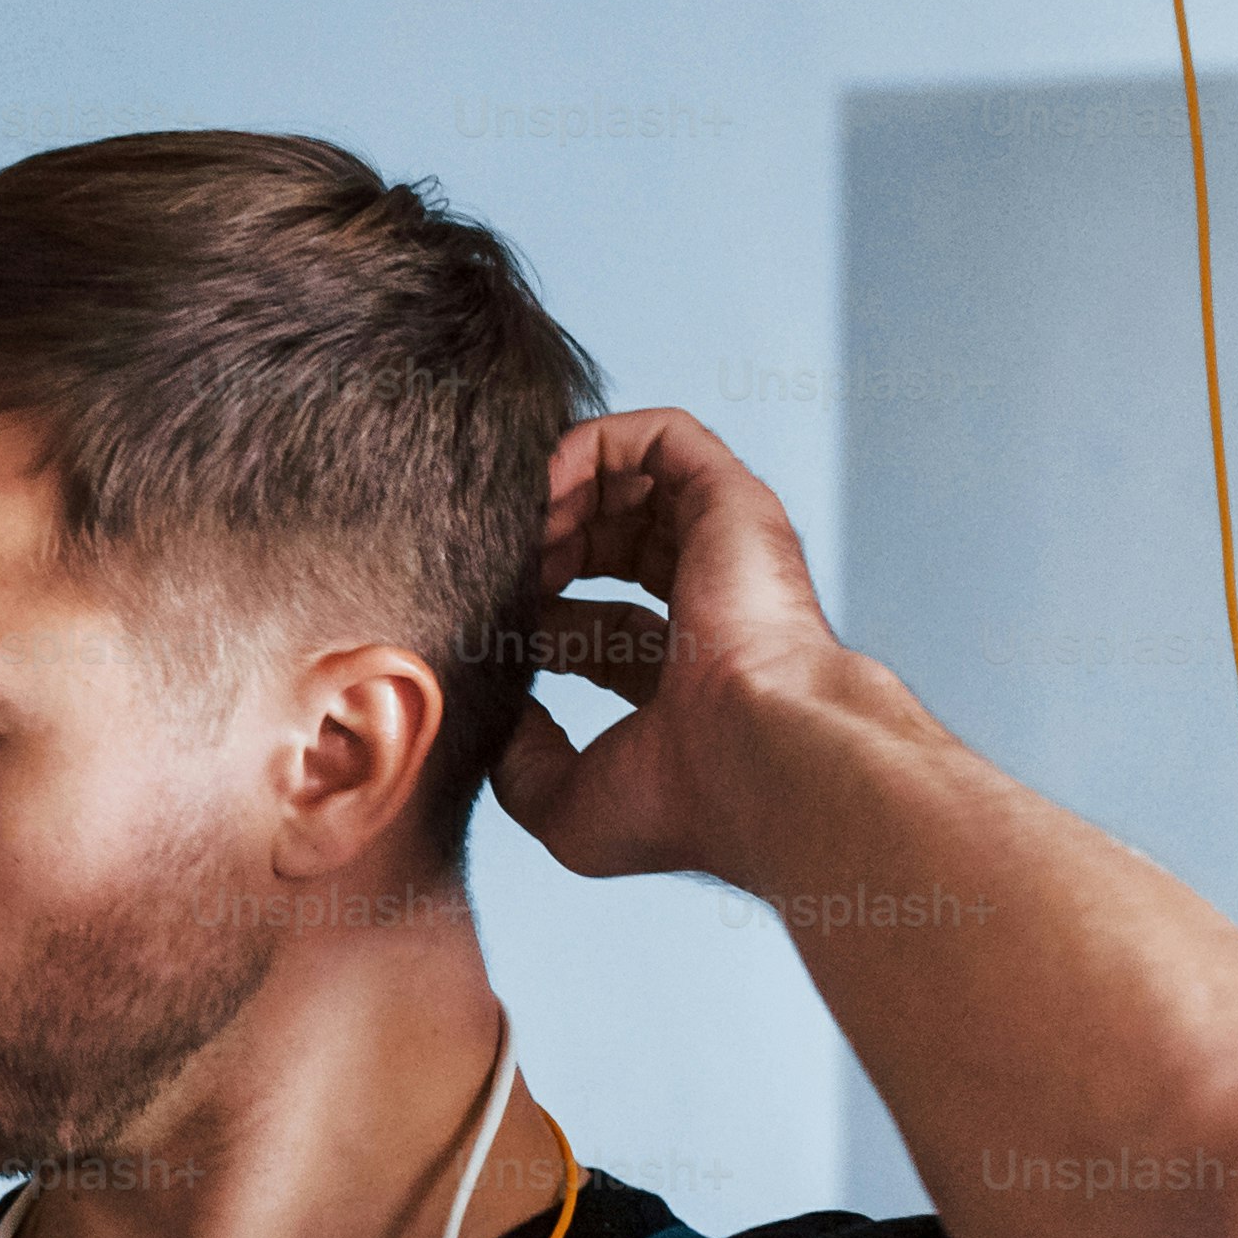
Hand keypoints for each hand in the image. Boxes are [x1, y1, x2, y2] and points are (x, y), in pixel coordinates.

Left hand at [489, 405, 913, 883]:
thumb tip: (490, 711)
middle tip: (487, 568)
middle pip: (610, 548)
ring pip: (634, 486)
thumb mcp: (564, 801)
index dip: (528, 616)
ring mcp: (724, 553)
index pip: (595, 627)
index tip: (479, 626)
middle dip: (539, 548)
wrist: (758, 763)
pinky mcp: (732, 501)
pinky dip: (591, 444)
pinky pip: (660, 436)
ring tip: (508, 525)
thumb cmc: (679, 800)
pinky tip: (541, 485)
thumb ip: (516, 760)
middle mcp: (708, 609)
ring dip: (558, 493)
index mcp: (680, 680)